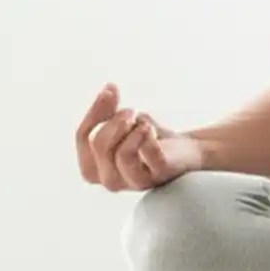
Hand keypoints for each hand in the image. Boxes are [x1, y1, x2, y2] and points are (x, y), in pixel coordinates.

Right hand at [75, 82, 202, 191]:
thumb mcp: (123, 122)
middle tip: (131, 111)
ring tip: (143, 122)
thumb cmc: (148, 138)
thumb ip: (109, 109)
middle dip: (115, 120)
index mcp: (93, 168)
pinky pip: (149, 154)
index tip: (110, 92)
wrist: (186, 151)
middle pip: (99, 144)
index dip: (95, 111)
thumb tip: (108, 89)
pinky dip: (148, 136)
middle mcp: (110, 181)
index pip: (83, 136)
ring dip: (132, 128)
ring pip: (121, 154)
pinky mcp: (159, 175)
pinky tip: (150, 128)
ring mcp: (135, 182)